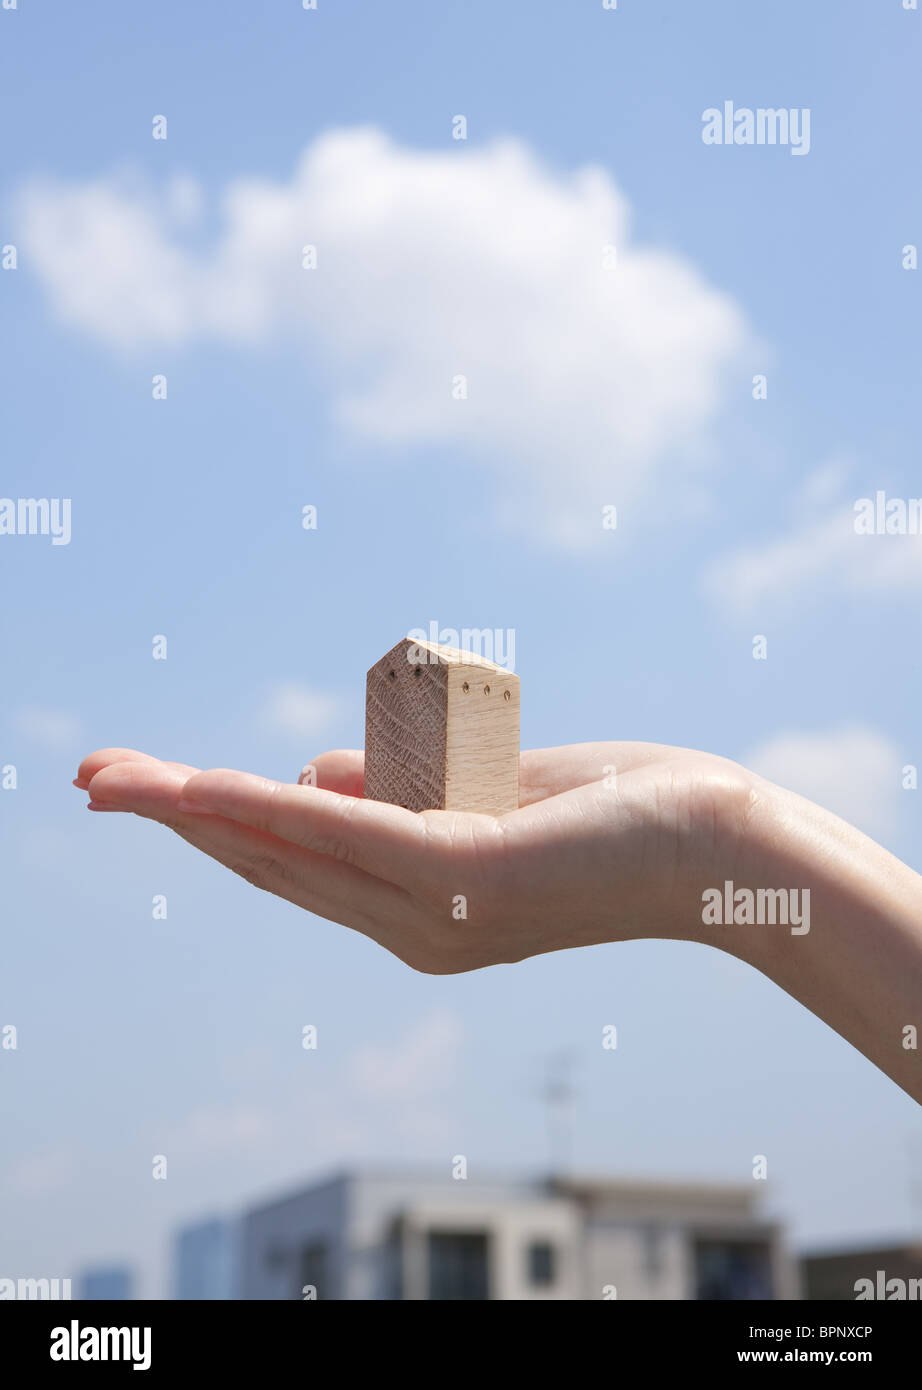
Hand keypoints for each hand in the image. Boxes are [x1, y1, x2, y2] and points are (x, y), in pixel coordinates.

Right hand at [74, 742, 758, 973]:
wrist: (721, 841)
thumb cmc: (607, 811)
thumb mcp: (483, 794)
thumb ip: (394, 789)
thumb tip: (302, 771)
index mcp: (409, 908)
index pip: (289, 862)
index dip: (205, 826)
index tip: (134, 788)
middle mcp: (411, 928)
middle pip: (269, 863)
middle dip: (172, 819)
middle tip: (88, 777)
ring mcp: (440, 912)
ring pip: (295, 851)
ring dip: (198, 810)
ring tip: (118, 777)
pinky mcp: (474, 878)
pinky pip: (357, 836)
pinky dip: (278, 809)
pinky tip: (216, 786)